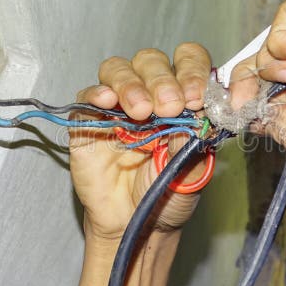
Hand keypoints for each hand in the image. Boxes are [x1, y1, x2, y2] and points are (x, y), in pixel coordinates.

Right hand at [69, 43, 211, 239]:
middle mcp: (151, 95)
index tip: (196, 97)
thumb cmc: (169, 196)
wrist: (136, 224)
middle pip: (152, 61)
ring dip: (131, 84)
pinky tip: (107, 102)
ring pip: (119, 69)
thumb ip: (195, 142)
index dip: (193, 71)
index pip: (189, 62)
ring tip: (140, 111)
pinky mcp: (90, 119)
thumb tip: (196, 114)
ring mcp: (119, 105)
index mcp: (183, 99)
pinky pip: (88, 94)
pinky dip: (97, 92)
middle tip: (169, 107)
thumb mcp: (193, 173)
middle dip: (163, 80)